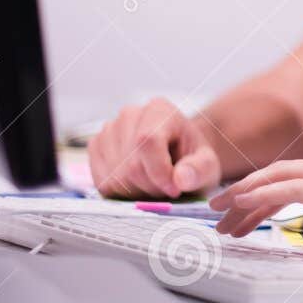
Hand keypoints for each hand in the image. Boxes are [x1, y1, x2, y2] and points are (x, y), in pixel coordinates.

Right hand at [86, 98, 222, 197]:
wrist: (178, 156)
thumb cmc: (193, 159)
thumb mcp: (207, 164)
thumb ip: (200, 170)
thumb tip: (181, 178)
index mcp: (159, 109)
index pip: (147, 142)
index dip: (159, 172)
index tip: (175, 189)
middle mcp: (130, 114)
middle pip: (130, 165)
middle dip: (151, 187)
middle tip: (167, 188)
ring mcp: (108, 130)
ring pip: (114, 177)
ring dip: (136, 192)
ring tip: (154, 183)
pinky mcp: (95, 148)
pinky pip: (102, 183)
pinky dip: (120, 192)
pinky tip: (136, 184)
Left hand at [208, 154, 302, 261]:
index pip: (297, 179)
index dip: (265, 194)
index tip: (240, 213)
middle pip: (282, 174)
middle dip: (246, 193)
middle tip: (219, 213)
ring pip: (281, 175)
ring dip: (246, 192)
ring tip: (220, 211)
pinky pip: (292, 187)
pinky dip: (263, 194)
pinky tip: (244, 206)